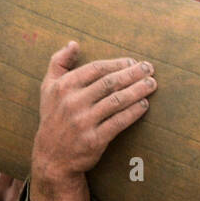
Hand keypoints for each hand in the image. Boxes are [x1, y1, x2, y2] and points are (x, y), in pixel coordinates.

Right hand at [30, 41, 155, 188]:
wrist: (52, 157)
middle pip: (109, 83)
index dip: (117, 63)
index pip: (96, 69)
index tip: (132, 61)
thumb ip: (58, 63)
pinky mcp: (94, 139)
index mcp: (63, 87)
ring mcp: (83, 122)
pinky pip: (119, 122)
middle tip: (149, 69)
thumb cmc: (53, 117)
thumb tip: (73, 44)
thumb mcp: (47, 88)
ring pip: (117, 101)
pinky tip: (144, 105)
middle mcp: (72, 103)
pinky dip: (133, 112)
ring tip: (152, 84)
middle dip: (133, 74)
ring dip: (138, 91)